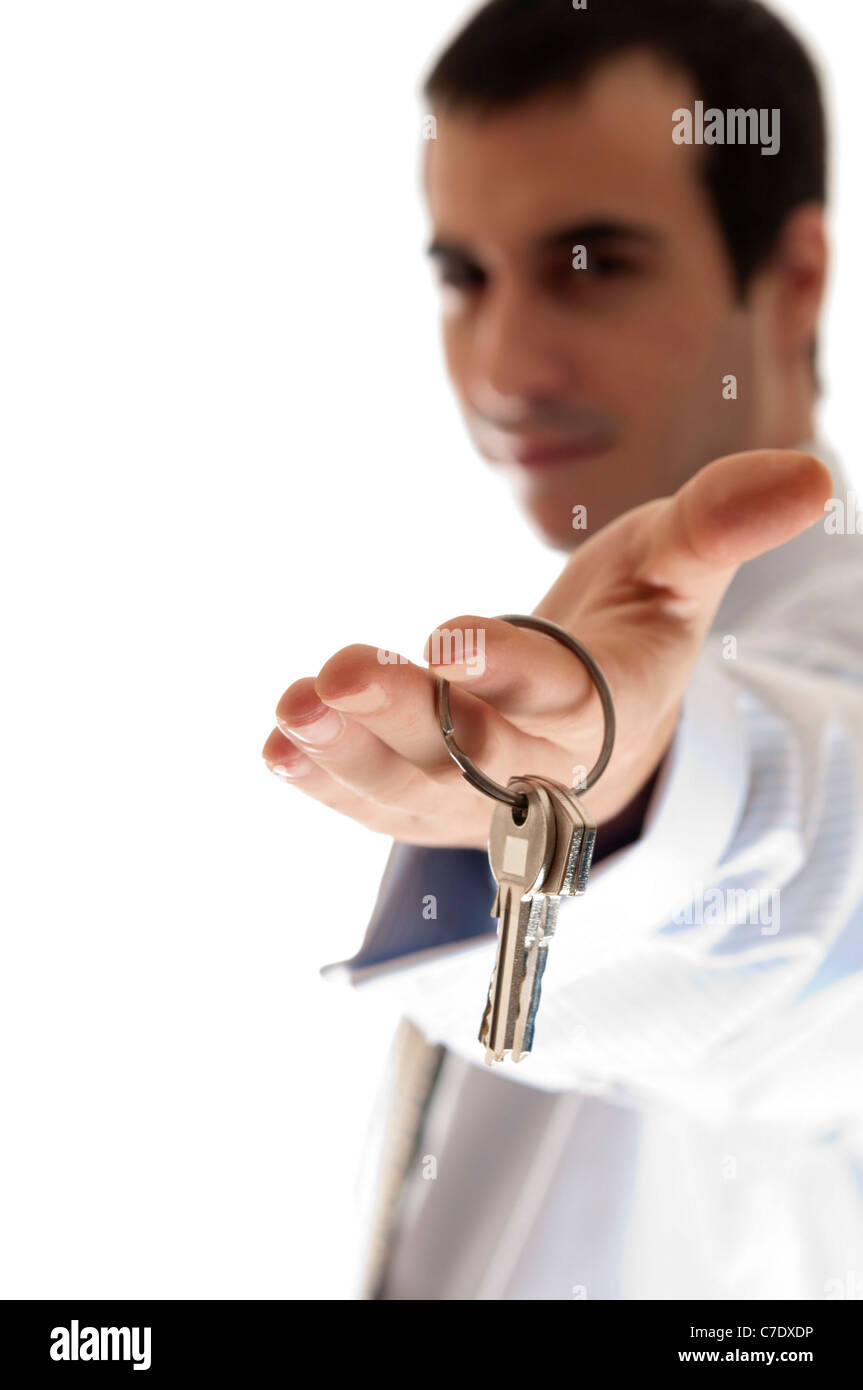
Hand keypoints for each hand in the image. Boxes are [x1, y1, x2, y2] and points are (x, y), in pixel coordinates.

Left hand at [262, 450, 831, 848]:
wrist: (603, 720)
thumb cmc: (635, 627)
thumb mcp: (678, 565)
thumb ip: (721, 521)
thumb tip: (812, 475)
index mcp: (608, 701)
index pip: (562, 694)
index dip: (509, 672)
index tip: (449, 637)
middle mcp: (542, 763)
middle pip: (474, 755)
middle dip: (404, 718)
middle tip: (335, 676)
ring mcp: (480, 796)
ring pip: (415, 791)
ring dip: (348, 757)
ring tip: (290, 715)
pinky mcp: (430, 803)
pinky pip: (379, 807)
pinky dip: (327, 784)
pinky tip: (278, 749)